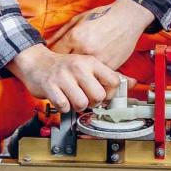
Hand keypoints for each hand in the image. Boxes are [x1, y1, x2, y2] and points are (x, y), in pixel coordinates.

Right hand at [7, 44, 121, 112]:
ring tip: (74, 99)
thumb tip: (133, 83)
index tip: (104, 95)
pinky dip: (64, 108)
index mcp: (91, 62)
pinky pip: (64, 106)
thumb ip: (109, 75)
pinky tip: (62, 100)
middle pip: (99, 96)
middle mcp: (79, 68)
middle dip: (94, 102)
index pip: (114, 81)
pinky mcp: (50, 87)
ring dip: (78, 106)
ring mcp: (64, 77)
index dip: (111, 93)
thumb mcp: (89, 66)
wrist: (37, 62)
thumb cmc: (65, 67)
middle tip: (87, 99)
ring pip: (82, 103)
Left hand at [51, 0, 155, 70]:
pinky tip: (92, 75)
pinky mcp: (111, 64)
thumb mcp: (79, 19)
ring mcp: (99, 58)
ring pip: (83, 77)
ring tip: (78, 78)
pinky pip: (98, 77)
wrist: (128, 17)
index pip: (56, 55)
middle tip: (64, 73)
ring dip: (80, 78)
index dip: (54, 60)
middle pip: (68, 69)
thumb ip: (61, 32)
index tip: (55, 62)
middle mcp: (85, 49)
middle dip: (65, 72)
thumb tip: (47, 43)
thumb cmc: (104, 15)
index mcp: (75, 37)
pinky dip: (94, 77)